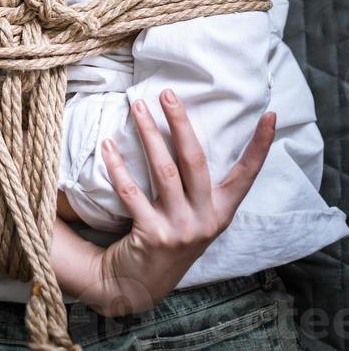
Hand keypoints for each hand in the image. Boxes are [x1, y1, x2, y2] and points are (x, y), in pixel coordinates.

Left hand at [86, 90, 275, 316]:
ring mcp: (180, 229)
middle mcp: (205, 220)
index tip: (270, 116)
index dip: (260, 146)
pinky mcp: (153, 236)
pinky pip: (132, 193)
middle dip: (181, 123)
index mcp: (220, 211)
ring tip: (138, 107)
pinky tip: (108, 145)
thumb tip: (190, 134)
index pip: (246, 174)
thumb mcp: (195, 216)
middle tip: (168, 93)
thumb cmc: (169, 236)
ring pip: (164, 171)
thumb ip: (198, 185)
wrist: (137, 286)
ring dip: (149, 134)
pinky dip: (118, 166)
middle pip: (195, 161)